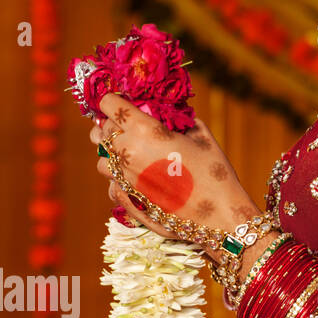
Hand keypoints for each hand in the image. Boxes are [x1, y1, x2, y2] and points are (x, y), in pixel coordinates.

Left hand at [90, 93, 260, 255]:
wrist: (217, 216)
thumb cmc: (213, 171)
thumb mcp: (200, 135)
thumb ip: (177, 120)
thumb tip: (165, 113)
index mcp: (145, 130)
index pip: (109, 105)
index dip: (112, 100)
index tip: (120, 102)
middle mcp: (128, 153)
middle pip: (101, 132)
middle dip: (112, 126)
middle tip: (129, 128)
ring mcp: (123, 179)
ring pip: (101, 160)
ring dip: (112, 154)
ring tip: (132, 154)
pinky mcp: (126, 200)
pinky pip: (111, 183)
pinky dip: (119, 178)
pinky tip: (138, 177)